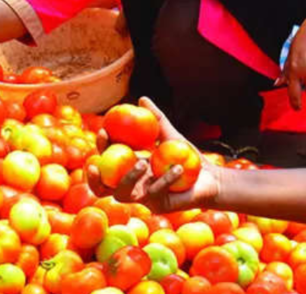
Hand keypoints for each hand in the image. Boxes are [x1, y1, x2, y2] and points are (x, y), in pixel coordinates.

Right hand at [86, 98, 223, 212]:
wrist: (211, 178)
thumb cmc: (188, 157)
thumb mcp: (170, 135)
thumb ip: (156, 119)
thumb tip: (142, 99)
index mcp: (129, 168)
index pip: (106, 161)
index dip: (101, 147)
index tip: (104, 131)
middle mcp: (132, 185)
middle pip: (102, 188)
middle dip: (94, 177)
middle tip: (96, 162)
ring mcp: (143, 198)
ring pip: (123, 194)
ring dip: (128, 178)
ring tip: (142, 162)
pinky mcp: (159, 206)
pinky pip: (156, 193)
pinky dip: (167, 179)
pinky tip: (178, 168)